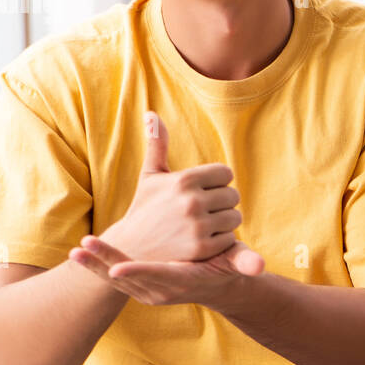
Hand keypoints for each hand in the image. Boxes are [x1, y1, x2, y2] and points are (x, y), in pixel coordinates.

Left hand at [68, 233, 265, 307]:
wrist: (217, 286)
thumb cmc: (226, 267)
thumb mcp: (236, 262)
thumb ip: (246, 263)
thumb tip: (261, 266)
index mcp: (181, 281)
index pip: (157, 276)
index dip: (137, 271)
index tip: (116, 268)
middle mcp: (161, 290)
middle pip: (128, 279)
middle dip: (103, 265)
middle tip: (82, 250)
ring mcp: (147, 292)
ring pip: (116, 280)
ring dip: (95, 266)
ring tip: (74, 251)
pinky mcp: (138, 287)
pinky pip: (113, 279)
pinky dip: (97, 266)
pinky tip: (80, 254)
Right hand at [104, 110, 243, 262]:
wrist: (130, 251)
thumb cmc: (144, 208)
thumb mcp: (150, 176)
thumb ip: (157, 144)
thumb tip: (151, 114)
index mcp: (184, 179)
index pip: (226, 174)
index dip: (217, 183)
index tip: (203, 192)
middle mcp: (192, 201)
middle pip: (233, 196)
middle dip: (221, 203)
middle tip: (202, 211)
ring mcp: (198, 226)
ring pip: (235, 218)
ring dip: (223, 222)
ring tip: (203, 225)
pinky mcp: (202, 249)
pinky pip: (230, 238)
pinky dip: (221, 241)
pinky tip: (202, 240)